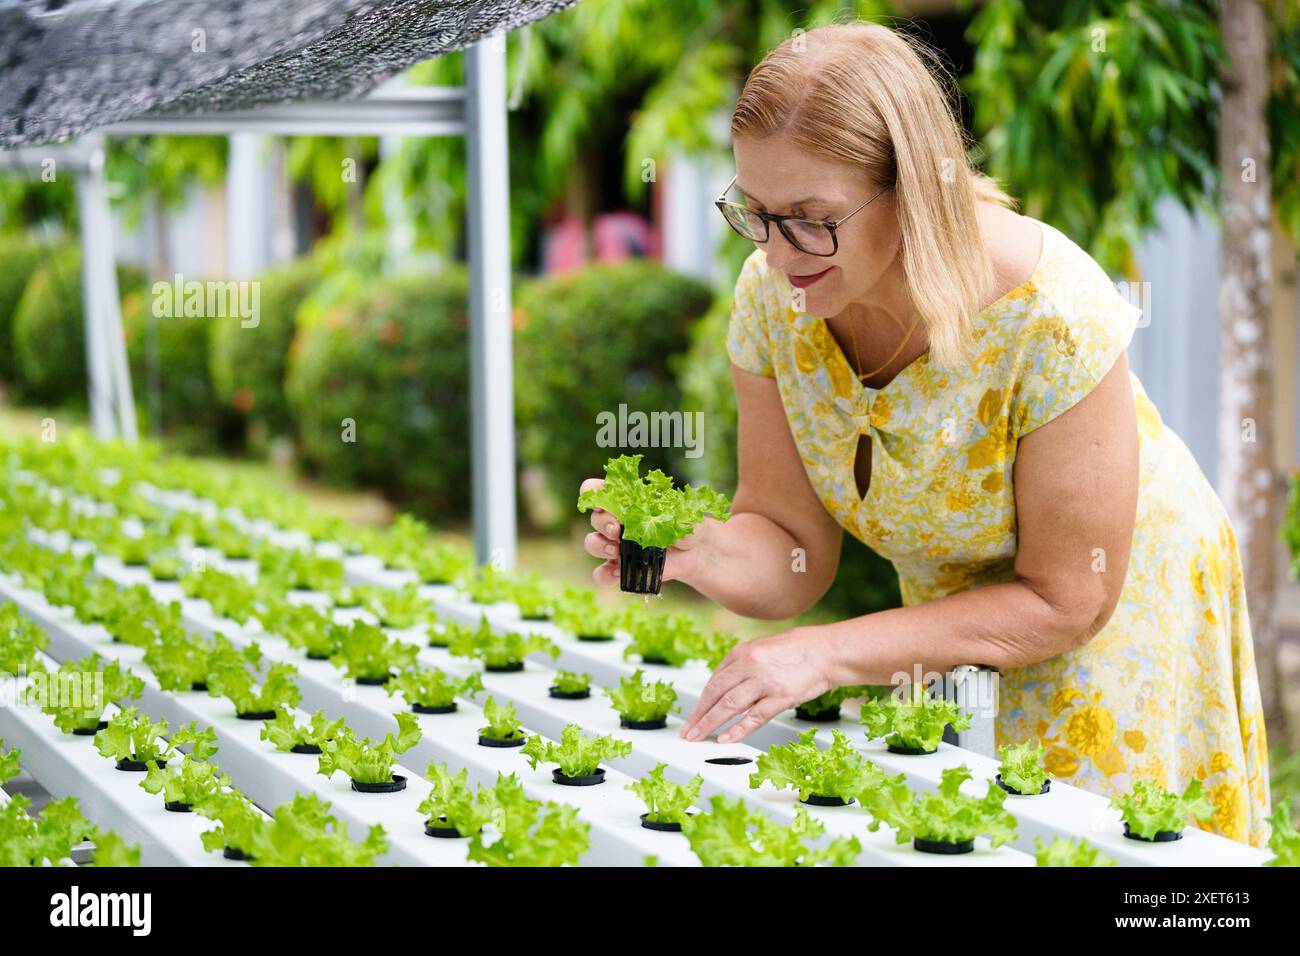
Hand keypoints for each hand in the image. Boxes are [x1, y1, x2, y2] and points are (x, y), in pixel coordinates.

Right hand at [579, 477, 710, 587]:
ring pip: (593, 543)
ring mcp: (616, 545)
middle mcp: (616, 521)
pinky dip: (605, 575)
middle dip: (602, 522)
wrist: (696, 552)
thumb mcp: (687, 516)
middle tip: (617, 530)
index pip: (597, 490)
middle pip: (595, 518)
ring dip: (599, 546)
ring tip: (617, 550)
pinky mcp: (622, 568)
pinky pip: (602, 573)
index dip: (593, 492)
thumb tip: (669, 519)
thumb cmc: (688, 525)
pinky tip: (617, 574)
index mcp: (626, 501)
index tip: (602, 498)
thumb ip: (678, 516)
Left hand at [680, 627, 833, 743]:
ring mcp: (765, 681)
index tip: (694, 715)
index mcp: (743, 652)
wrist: (827, 652)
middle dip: (699, 715)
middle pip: (716, 694)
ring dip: (710, 724)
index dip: (701, 701)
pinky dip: (737, 729)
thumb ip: (743, 666)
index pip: (714, 680)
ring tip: (698, 736)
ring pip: (729, 706)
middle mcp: (750, 665)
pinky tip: (725, 738)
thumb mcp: (763, 648)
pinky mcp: (781, 697)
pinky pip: (754, 717)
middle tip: (688, 731)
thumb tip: (725, 685)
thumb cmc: (799, 650)